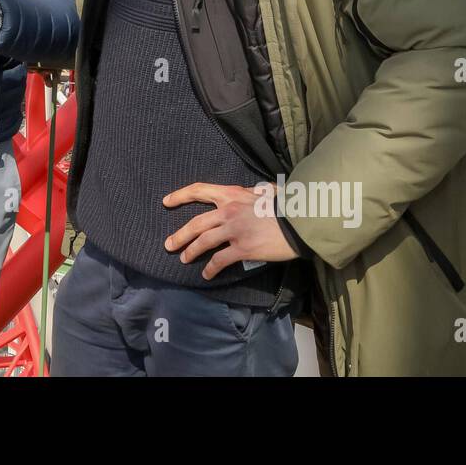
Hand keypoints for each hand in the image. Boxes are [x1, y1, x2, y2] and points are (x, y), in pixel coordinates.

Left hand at [163, 181, 296, 279]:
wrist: (299, 221)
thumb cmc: (285, 205)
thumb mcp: (265, 191)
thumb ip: (253, 192)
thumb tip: (252, 191)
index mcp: (232, 194)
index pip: (200, 190)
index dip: (180, 196)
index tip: (166, 202)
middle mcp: (228, 211)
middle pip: (196, 223)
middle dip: (180, 235)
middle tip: (169, 244)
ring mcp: (234, 230)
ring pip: (203, 242)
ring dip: (190, 251)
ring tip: (184, 258)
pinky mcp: (243, 249)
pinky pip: (220, 260)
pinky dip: (210, 268)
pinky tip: (206, 274)